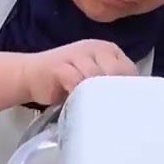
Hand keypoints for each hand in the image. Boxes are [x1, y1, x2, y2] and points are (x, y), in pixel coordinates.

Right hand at [20, 40, 137, 105]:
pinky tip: (80, 108)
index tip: (130, 110)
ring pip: (97, 77)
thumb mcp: (94, 81)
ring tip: (99, 115)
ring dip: (99, 98)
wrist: (31, 74)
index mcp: (109, 51)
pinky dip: (80, 96)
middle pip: (117, 71)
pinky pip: (76, 81)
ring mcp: (77, 54)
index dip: (132, 90)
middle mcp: (96, 48)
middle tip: (114, 115)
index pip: (130, 70)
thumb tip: (133, 108)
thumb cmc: (67, 82)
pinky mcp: (60, 65)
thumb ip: (111, 86)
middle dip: (117, 94)